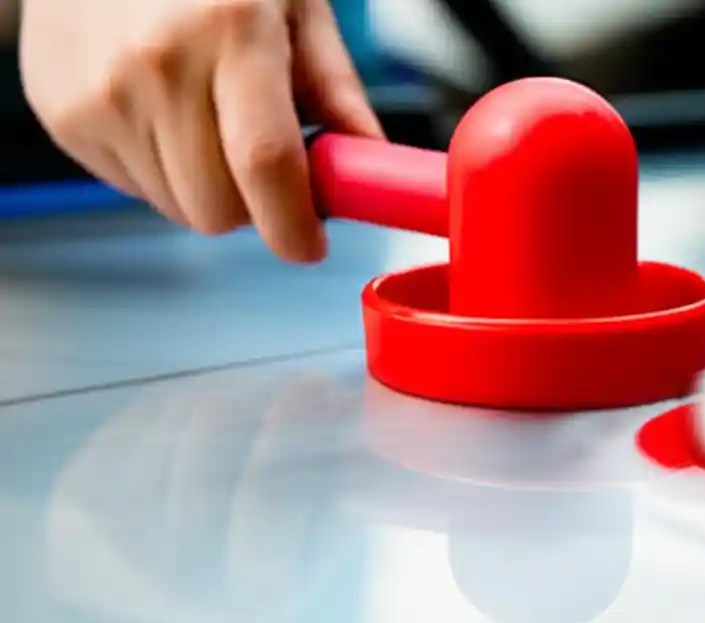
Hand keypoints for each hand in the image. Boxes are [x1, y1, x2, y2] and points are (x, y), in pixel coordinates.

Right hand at [19, 0, 384, 262]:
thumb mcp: (293, 2)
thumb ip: (335, 87)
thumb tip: (369, 162)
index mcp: (230, 28)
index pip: (265, 161)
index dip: (293, 224)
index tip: (311, 244)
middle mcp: (156, 64)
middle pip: (218, 206)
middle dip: (256, 208)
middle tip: (267, 167)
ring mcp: (99, 93)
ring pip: (178, 207)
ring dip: (208, 189)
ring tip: (210, 122)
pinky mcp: (62, 114)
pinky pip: (133, 187)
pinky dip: (162, 170)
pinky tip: (163, 112)